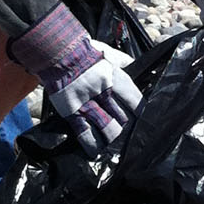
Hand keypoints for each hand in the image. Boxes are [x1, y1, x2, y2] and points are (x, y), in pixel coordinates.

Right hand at [9, 2, 141, 154]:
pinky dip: (91, 143)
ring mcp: (87, 103)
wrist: (58, 53)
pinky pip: (83, 131)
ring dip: (113, 138)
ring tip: (116, 146)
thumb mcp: (107, 52)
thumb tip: (133, 64)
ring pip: (107, 128)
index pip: (134, 100)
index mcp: (115, 78)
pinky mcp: (72, 111)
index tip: (145, 120)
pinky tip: (95, 152)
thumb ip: (122, 60)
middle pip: (122, 117)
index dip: (141, 112)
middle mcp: (104, 93)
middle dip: (128, 129)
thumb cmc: (84, 51)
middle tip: (132, 138)